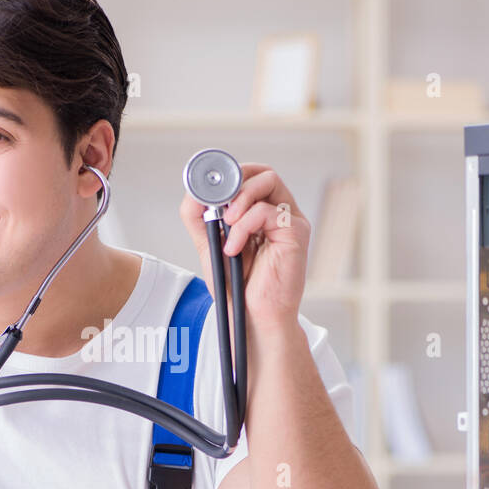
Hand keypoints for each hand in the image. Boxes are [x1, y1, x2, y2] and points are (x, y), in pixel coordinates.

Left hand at [178, 162, 310, 332]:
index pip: (252, 177)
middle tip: (218, 201)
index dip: (231, 174)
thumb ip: (199, 218)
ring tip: (226, 224)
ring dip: (239, 198)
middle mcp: (279, 213)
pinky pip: (267, 211)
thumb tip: (192, 191)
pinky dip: (244, 226)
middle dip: (235, 180)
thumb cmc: (237, 287)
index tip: (208, 187)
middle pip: (263, 172)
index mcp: (262, 214)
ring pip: (268, 181)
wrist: (252, 317)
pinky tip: (233, 249)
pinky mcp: (296, 233)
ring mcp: (290, 222)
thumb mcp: (209, 245)